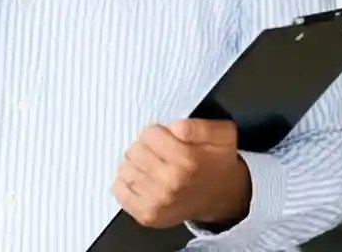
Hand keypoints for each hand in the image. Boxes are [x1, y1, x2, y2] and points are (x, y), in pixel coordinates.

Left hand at [112, 119, 251, 228]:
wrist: (221, 196)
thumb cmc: (216, 164)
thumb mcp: (221, 135)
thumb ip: (199, 126)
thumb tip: (175, 128)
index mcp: (188, 159)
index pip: (149, 134)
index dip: (157, 133)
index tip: (165, 138)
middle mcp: (171, 182)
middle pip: (135, 150)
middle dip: (145, 147)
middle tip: (159, 154)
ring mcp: (158, 201)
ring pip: (125, 168)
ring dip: (136, 164)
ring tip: (153, 167)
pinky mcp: (148, 214)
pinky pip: (119, 189)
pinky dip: (126, 183)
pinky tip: (144, 181)